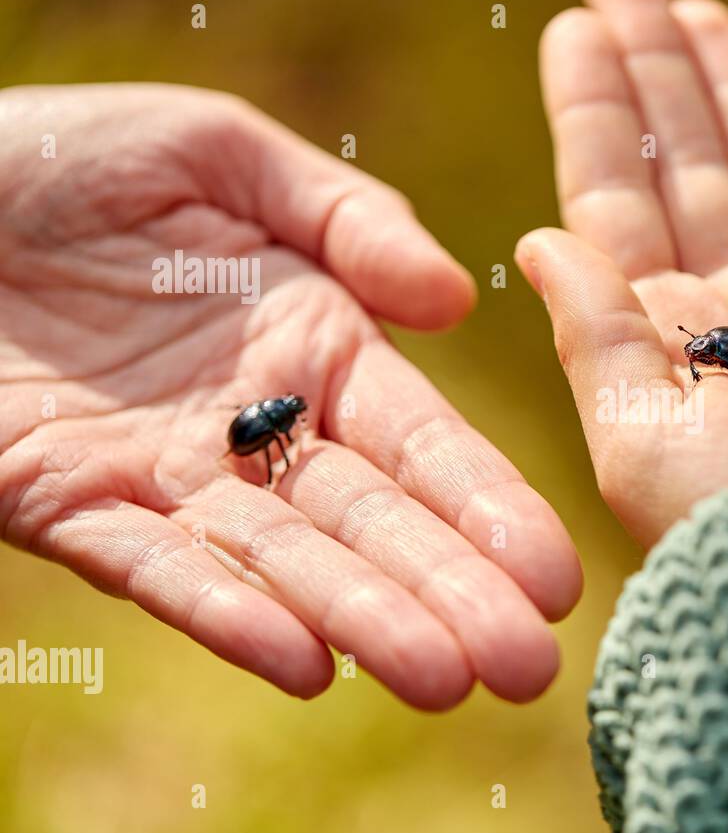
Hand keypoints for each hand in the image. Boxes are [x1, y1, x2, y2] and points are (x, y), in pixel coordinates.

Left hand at [0, 84, 580, 707]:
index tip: (557, 575)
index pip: (422, 440)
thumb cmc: (66, 155)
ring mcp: (167, 475)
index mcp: (314, 341)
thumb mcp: (220, 152)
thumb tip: (454, 298)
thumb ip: (347, 217)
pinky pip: (155, 568)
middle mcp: (258, 426)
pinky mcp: (66, 503)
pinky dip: (226, 614)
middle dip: (452, 593)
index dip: (490, 506)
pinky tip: (303, 663)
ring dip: (361, 620)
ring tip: (442, 680)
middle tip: (527, 669)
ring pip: (282, 561)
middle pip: (371, 520)